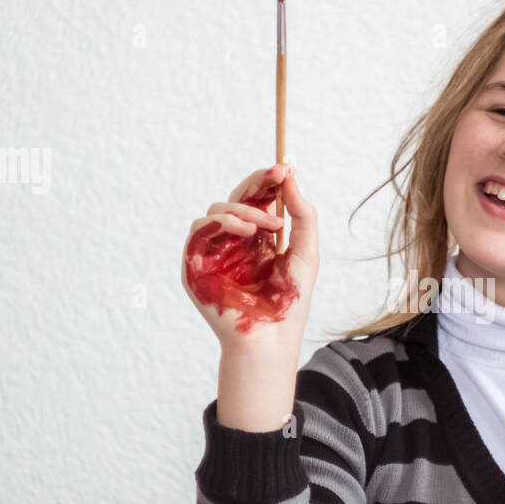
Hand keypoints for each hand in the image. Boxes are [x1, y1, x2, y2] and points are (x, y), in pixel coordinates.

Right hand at [181, 163, 318, 356]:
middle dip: (257, 183)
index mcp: (259, 239)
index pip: (259, 199)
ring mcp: (215, 252)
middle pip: (236, 198)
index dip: (269, 181)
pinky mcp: (198, 264)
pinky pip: (199, 229)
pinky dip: (222, 222)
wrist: (271, 336)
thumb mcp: (306, 252)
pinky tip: (246, 232)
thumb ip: (303, 216)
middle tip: (276, 174)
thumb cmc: (289, 302)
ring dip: (244, 209)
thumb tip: (291, 179)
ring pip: (216, 209)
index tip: (285, 167)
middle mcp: (235, 242)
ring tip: (268, 225)